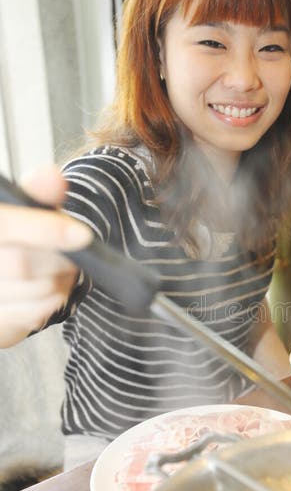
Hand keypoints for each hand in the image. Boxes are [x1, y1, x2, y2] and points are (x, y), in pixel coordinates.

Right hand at [0, 165, 91, 346]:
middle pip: (21, 264)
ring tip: (58, 269)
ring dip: (60, 279)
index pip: (6, 226)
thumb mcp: (20, 212)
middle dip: (56, 258)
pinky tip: (48, 288)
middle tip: (70, 252)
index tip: (82, 234)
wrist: (3, 283)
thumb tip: (52, 176)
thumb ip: (37, 194)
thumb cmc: (12, 243)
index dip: (45, 230)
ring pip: (34, 290)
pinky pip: (36, 314)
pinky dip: (53, 299)